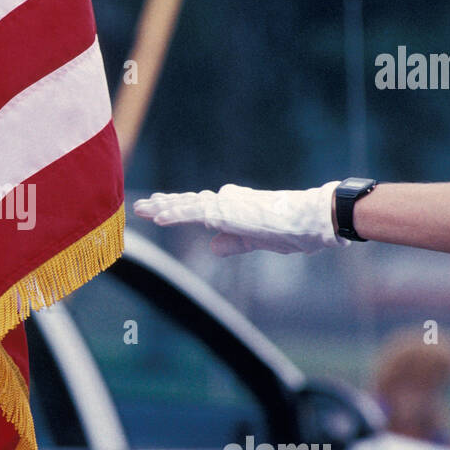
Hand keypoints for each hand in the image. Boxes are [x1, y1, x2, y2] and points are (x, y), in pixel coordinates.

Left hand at [133, 181, 349, 256]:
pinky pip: (195, 213)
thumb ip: (234, 242)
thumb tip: (213, 247)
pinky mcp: (227, 213)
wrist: (310, 219)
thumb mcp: (257, 241)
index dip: (178, 206)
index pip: (200, 205)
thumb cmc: (292, 230)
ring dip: (162, 208)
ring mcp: (226, 206)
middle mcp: (227, 202)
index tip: (160, 207)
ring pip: (186, 206)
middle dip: (163, 205)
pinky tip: (158, 217)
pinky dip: (175, 214)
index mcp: (234, 207)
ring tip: (141, 209)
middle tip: (140, 206)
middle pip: (188, 202)